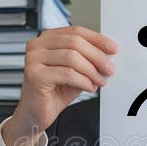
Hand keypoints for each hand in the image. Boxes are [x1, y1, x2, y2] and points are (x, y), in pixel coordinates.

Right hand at [2, 25, 117, 145]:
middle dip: (97, 56)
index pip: (76, 31)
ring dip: (91, 70)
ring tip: (100, 81)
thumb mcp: (76, 71)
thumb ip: (88, 60)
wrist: (36, 113)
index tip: (113, 48)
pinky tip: (90, 87)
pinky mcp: (34, 74)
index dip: (97, 39)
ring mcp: (33, 59)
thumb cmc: (54, 92)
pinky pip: (67, 73)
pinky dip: (83, 81)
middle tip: (109, 68)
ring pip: (72, 57)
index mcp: (47, 39)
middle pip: (75, 42)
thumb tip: (108, 55)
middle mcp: (37, 45)